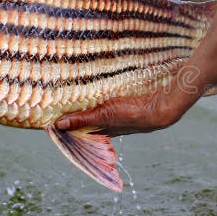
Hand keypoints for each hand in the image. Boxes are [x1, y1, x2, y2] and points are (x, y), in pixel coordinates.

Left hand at [54, 83, 198, 136]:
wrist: (163, 107)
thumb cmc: (133, 115)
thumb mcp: (104, 115)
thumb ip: (82, 119)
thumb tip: (58, 125)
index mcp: (104, 130)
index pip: (81, 129)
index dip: (69, 123)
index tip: (53, 115)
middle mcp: (112, 124)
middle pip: (90, 118)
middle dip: (78, 112)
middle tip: (61, 100)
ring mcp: (122, 114)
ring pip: (101, 109)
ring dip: (91, 101)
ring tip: (77, 89)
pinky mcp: (130, 103)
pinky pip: (112, 99)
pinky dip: (104, 95)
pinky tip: (101, 85)